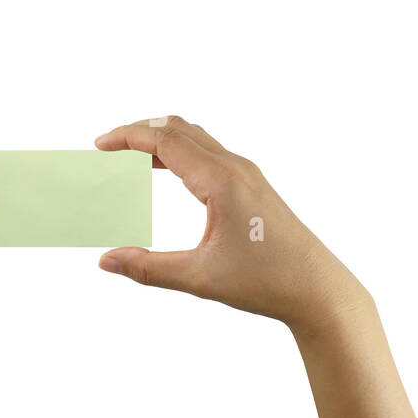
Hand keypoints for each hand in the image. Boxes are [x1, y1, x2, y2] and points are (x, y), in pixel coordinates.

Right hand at [95, 116, 364, 332]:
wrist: (318, 289)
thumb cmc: (268, 282)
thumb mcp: (200, 278)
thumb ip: (149, 268)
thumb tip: (105, 261)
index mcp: (222, 181)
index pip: (166, 140)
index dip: (127, 136)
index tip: (99, 145)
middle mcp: (237, 169)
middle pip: (180, 129)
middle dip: (140, 132)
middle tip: (108, 149)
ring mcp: (249, 175)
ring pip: (198, 139)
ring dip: (162, 141)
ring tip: (131, 160)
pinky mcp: (255, 187)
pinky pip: (211, 155)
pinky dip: (182, 153)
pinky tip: (168, 175)